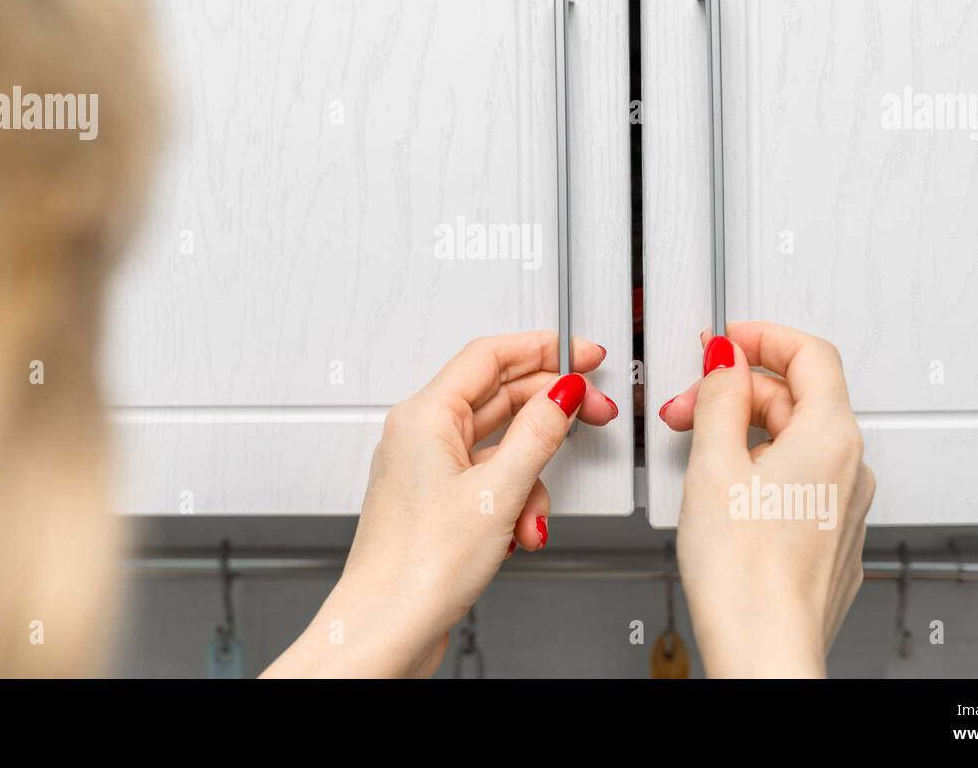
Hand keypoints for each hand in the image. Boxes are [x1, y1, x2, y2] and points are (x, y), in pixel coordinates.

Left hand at [264, 331, 616, 676]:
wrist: (385, 630)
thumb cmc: (416, 569)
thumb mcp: (497, 492)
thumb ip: (538, 434)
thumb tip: (564, 392)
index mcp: (425, 416)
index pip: (491, 355)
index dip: (545, 348)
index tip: (584, 353)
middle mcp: (422, 434)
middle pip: (500, 395)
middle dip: (550, 411)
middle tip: (592, 411)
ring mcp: (429, 467)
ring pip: (501, 444)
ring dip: (532, 476)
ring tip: (534, 513)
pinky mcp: (438, 500)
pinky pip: (490, 479)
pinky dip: (515, 501)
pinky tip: (519, 532)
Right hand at [660, 321, 874, 677]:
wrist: (764, 651)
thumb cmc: (745, 576)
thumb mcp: (713, 464)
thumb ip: (720, 396)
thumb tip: (725, 358)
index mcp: (830, 437)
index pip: (810, 353)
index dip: (764, 335)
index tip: (728, 338)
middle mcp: (850, 468)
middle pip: (798, 397)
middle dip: (738, 390)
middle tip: (689, 403)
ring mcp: (845, 505)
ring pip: (797, 440)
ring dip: (745, 429)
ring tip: (698, 450)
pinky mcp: (830, 536)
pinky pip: (800, 478)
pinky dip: (761, 466)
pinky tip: (724, 490)